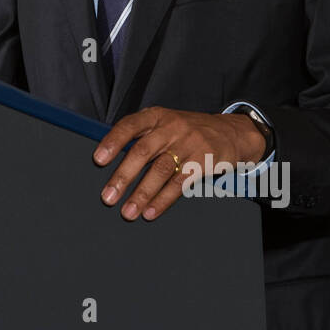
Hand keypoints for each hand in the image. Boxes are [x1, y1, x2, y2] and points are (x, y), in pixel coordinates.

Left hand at [93, 106, 264, 220]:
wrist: (230, 132)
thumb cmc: (188, 132)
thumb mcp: (164, 125)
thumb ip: (141, 139)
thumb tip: (110, 164)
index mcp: (156, 117)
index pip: (130, 125)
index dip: (113, 142)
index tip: (98, 160)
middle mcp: (171, 127)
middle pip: (143, 151)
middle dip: (123, 176)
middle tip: (108, 197)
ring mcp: (189, 143)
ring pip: (161, 170)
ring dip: (142, 194)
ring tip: (128, 212)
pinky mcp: (204, 161)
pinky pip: (180, 183)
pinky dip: (163, 199)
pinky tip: (151, 211)